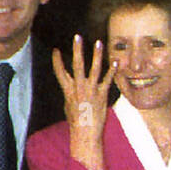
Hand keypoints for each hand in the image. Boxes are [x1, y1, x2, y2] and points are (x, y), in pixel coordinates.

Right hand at [52, 35, 115, 169]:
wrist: (85, 133)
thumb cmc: (76, 122)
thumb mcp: (69, 106)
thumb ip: (70, 94)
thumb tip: (71, 89)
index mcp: (68, 90)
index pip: (60, 72)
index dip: (57, 60)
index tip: (55, 50)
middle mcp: (79, 87)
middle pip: (77, 64)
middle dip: (77, 49)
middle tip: (77, 36)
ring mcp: (91, 90)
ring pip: (94, 68)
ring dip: (96, 54)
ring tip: (98, 42)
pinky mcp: (102, 94)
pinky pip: (108, 79)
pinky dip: (112, 70)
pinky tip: (115, 61)